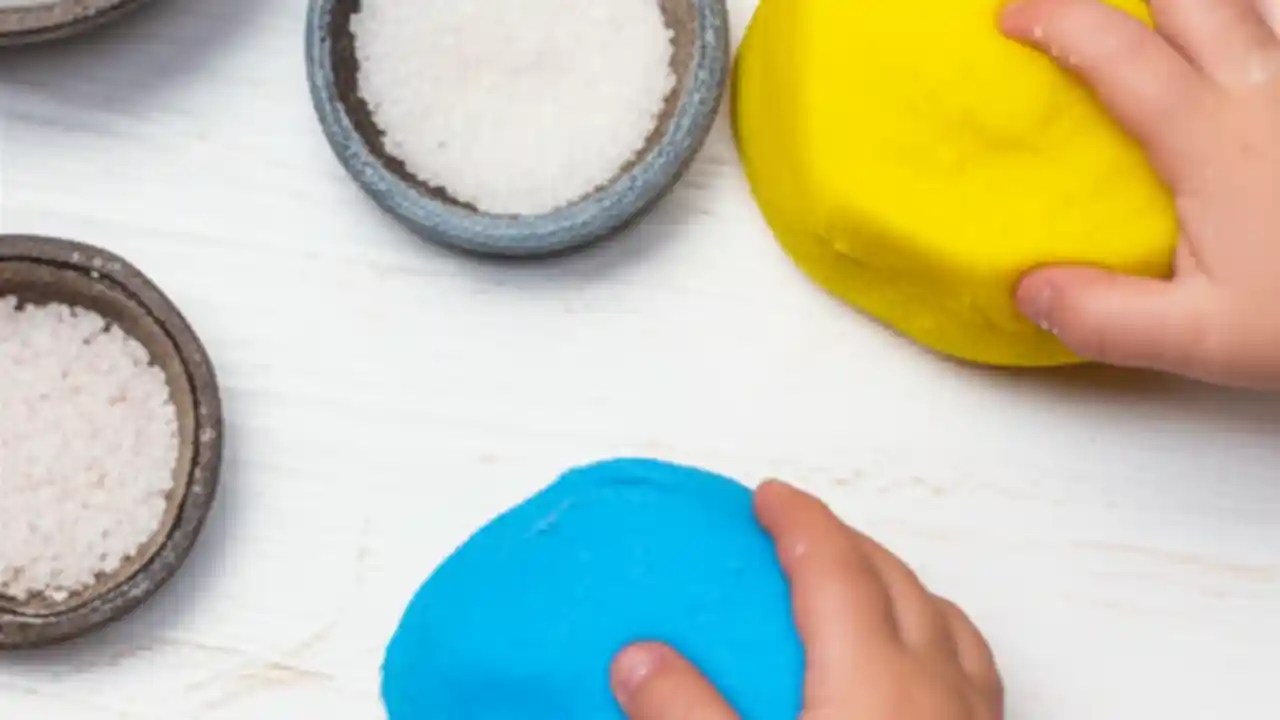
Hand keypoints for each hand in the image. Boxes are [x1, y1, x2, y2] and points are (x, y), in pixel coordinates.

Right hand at [609, 481, 1002, 719]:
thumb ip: (688, 717)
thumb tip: (638, 658)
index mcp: (873, 680)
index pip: (834, 568)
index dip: (800, 519)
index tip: (768, 494)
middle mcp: (935, 691)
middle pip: (896, 581)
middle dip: (848, 541)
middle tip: (799, 531)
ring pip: (946, 623)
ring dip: (900, 587)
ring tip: (862, 587)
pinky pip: (971, 672)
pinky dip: (938, 640)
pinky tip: (916, 673)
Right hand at [1002, 0, 1279, 388]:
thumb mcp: (1208, 340)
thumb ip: (1108, 318)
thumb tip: (1029, 292)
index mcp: (1213, 138)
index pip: (1116, 51)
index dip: (1055, 18)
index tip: (1012, 18)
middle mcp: (1265, 88)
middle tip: (1091, 13)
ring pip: (1250, 2)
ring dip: (1197, 4)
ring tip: (1167, 25)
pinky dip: (1257, 27)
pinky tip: (1251, 55)